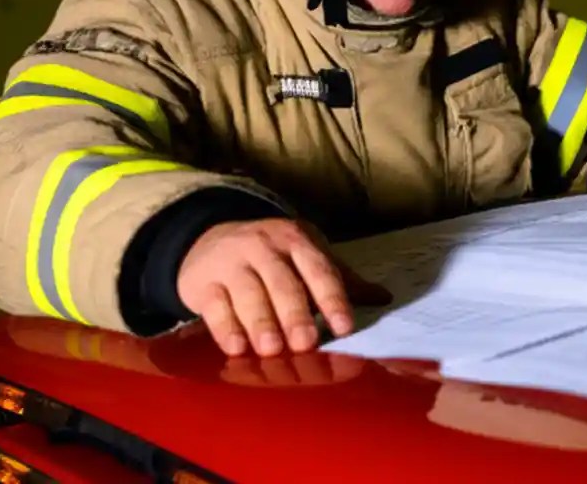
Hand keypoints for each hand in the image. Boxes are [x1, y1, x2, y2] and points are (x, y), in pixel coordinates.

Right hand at [177, 217, 391, 357]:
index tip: (344, 326)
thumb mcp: (306, 257)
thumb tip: (384, 298)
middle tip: (305, 343)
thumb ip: (340, 280)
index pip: (318, 269)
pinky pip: (215, 306)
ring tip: (272, 348)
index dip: (332, 298)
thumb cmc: (272, 255)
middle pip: (282, 282)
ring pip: (247, 293)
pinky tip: (237, 347)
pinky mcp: (202, 282)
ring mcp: (230, 262)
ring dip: (261, 322)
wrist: (208, 238)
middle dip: (295, 313)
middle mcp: (262, 246)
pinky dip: (225, 328)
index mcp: (295, 240)